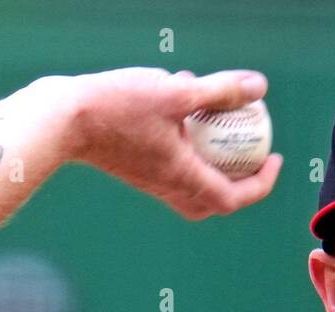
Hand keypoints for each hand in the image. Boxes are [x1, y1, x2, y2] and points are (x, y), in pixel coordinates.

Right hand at [62, 66, 283, 219]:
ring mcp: (148, 179)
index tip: (275, 158)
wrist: (60, 121)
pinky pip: (171, 163)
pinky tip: (182, 97)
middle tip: (254, 155)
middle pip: (214, 201)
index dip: (262, 183)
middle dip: (240, 184)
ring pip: (192, 183)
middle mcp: (167, 185)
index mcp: (183, 177)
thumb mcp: (176, 92)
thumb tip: (259, 87)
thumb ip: (220, 90)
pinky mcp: (134, 165)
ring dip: (212, 161)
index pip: (234, 198)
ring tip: (221, 125)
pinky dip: (186, 142)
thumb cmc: (116, 107)